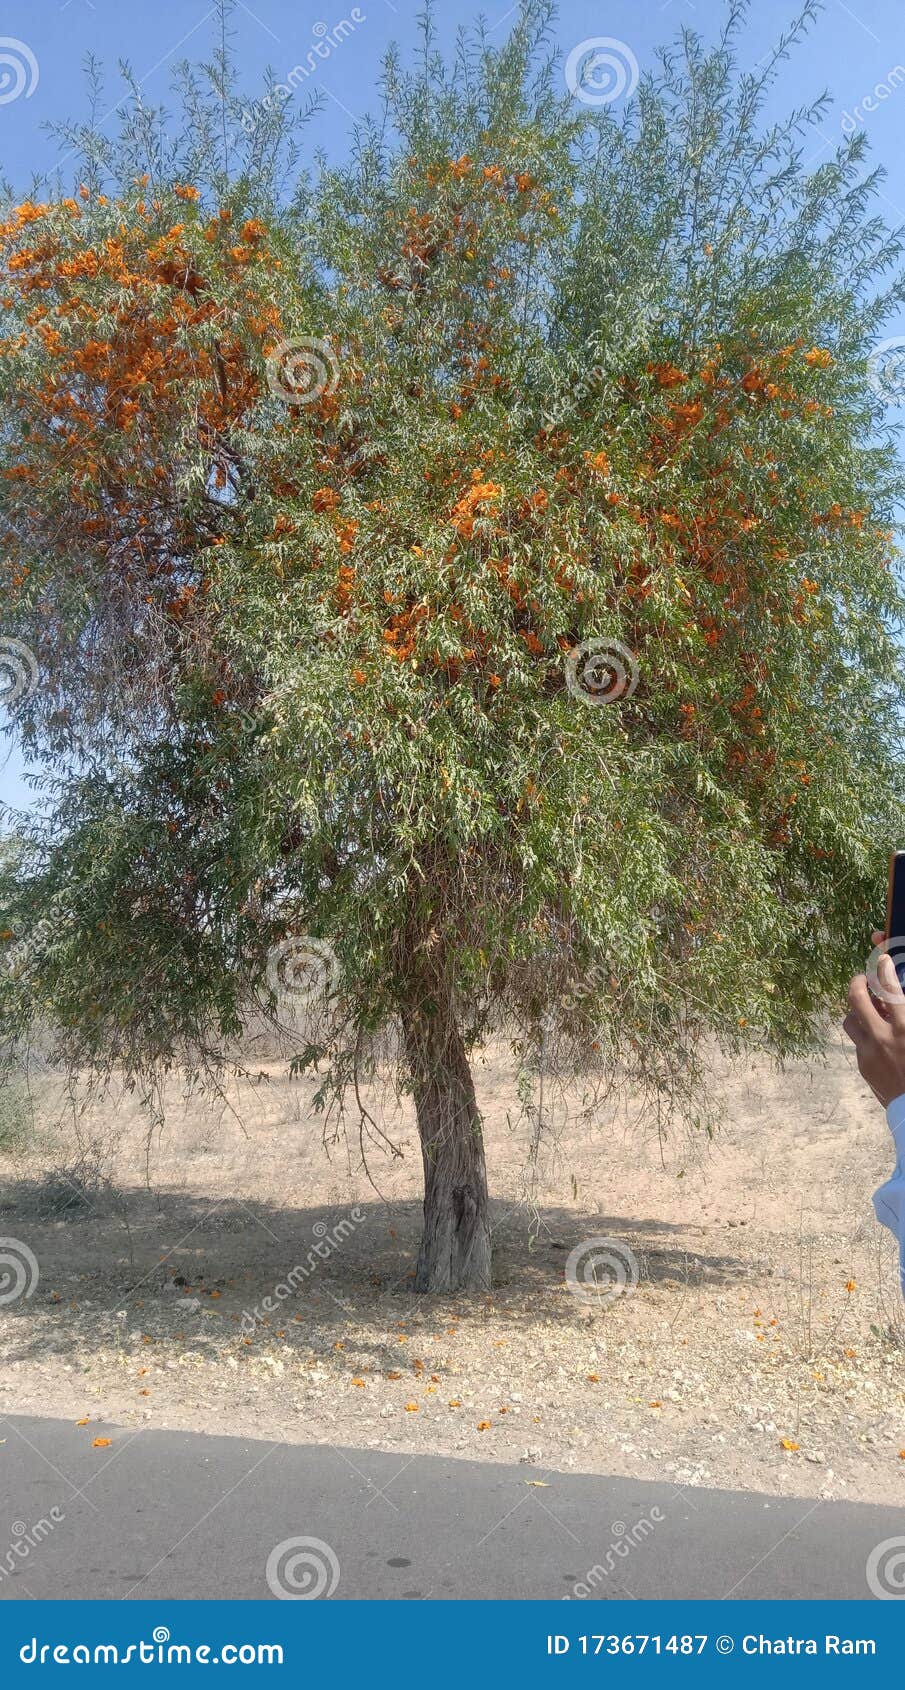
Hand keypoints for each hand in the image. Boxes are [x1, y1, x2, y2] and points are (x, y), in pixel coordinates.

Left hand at [844, 944, 904, 1107]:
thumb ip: (904, 1015)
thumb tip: (897, 1000)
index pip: (890, 991)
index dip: (884, 971)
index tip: (881, 961)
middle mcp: (882, 1039)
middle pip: (856, 999)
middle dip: (857, 983)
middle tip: (863, 979)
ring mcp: (868, 1053)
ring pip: (850, 1021)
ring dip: (858, 1011)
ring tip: (871, 1010)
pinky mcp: (863, 1066)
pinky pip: (859, 1042)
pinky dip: (867, 1035)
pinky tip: (880, 1038)